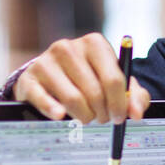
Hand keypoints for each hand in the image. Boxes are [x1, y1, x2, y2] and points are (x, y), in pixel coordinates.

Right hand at [14, 33, 149, 123]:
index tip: (120, 117)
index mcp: (94, 44)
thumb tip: (136, 113)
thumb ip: (133, 97)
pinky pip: (43, 99)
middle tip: (102, 120)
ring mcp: (46, 61)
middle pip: (94, 91)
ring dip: (83, 116)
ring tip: (86, 117)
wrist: (49, 78)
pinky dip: (54, 110)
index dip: (119, 103)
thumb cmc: (90, 79)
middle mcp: (68, 48)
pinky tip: (60, 116)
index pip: (113, 78)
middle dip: (102, 112)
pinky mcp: (28, 78)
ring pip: (73, 99)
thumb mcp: (116, 84)